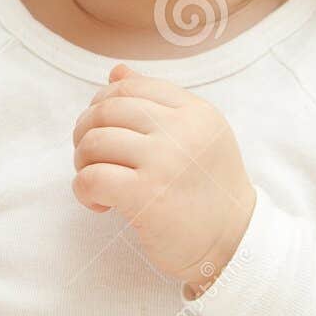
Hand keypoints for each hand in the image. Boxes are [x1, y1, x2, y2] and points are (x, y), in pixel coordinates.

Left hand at [71, 62, 256, 292]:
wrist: (232, 243)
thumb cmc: (208, 191)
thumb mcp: (197, 136)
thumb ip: (158, 102)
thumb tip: (115, 72)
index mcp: (195, 111)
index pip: (131, 87)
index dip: (103, 103)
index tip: (102, 129)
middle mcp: (182, 130)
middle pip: (106, 110)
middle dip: (85, 131)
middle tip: (91, 157)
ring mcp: (164, 161)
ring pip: (94, 142)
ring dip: (82, 162)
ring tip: (97, 181)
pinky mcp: (146, 195)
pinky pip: (91, 178)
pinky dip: (84, 190)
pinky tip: (100, 204)